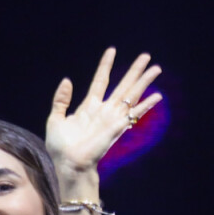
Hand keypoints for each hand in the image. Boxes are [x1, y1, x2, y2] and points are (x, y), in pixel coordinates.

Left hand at [46, 48, 161, 172]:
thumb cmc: (60, 146)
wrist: (68, 163)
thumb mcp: (55, 118)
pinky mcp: (117, 126)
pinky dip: (146, 104)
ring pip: (131, 94)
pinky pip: (134, 113)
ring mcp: (112, 117)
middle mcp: (104, 110)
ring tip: (156, 68)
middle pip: (122, 85)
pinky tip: (157, 96)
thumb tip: (67, 80)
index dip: (106, 65)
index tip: (112, 50)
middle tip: (146, 56)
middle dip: (134, 70)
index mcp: (88, 106)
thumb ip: (61, 100)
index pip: (100, 80)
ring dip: (144, 81)